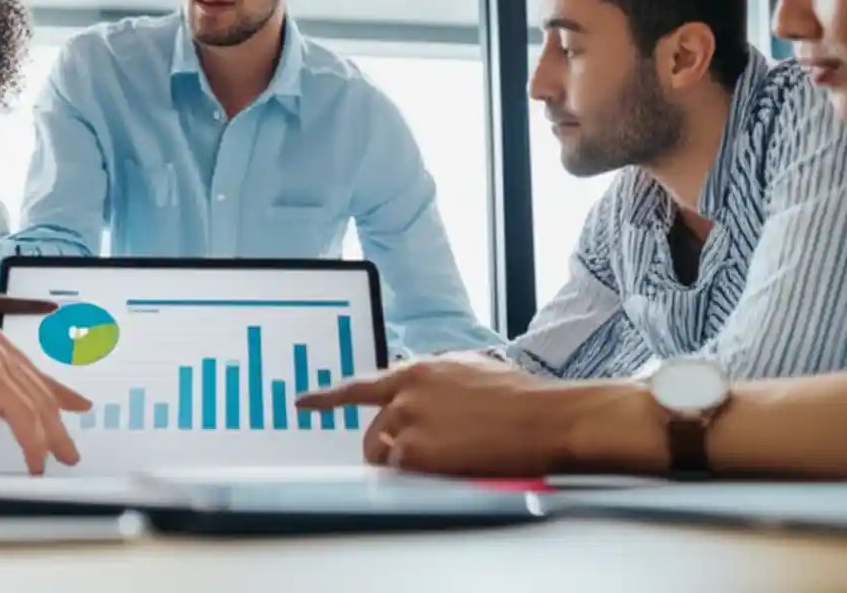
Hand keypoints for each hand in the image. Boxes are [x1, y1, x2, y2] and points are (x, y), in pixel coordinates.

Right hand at [0, 329, 91, 473]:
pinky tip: (34, 461)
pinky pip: (24, 418)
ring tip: (57, 460)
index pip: (31, 371)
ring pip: (37, 405)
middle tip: (69, 448)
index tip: (76, 404)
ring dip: (49, 439)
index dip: (57, 392)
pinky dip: (32, 443)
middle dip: (57, 423)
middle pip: (39, 388)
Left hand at [297, 355, 634, 476]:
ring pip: (383, 454)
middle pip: (372, 431)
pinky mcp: (416, 453)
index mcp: (416, 370)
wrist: (543, 418)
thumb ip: (432, 377)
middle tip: (417, 457)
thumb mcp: (467, 368)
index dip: (328, 397)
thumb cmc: (516, 396)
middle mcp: (405, 393)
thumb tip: (416, 387)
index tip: (304, 402)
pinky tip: (447, 469)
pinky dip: (418, 478)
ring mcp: (408, 422)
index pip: (359, 386)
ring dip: (403, 464)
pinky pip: (401, 473)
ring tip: (443, 461)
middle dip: (387, 448)